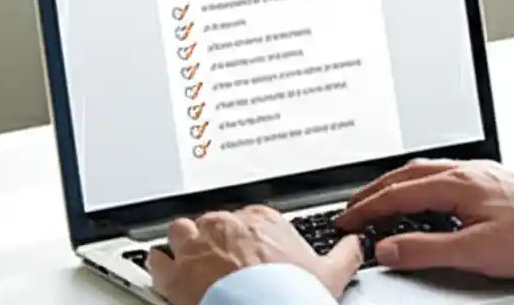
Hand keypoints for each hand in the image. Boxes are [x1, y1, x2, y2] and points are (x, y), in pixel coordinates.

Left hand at [147, 206, 362, 304]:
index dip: (247, 235)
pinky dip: (160, 264)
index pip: (248, 217)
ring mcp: (198, 248)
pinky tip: (164, 270)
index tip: (251, 251)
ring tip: (189, 257)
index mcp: (262, 220)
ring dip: (184, 243)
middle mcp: (226, 227)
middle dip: (216, 238)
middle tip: (222, 259)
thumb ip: (345, 253)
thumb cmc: (292, 296)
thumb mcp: (332, 273)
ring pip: (181, 232)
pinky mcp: (176, 273)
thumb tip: (355, 244)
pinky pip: (158, 259)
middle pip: (214, 222)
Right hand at [336, 159, 513, 277]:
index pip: (398, 194)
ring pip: (425, 170)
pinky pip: (444, 172)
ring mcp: (480, 172)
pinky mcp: (493, 179)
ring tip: (380, 198)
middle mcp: (467, 170)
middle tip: (354, 207)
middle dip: (374, 190)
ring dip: (396, 183)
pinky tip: (425, 194)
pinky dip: (420, 182)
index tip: (347, 220)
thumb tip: (388, 248)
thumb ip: (426, 250)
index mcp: (457, 183)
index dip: (367, 209)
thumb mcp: (474, 251)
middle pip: (406, 174)